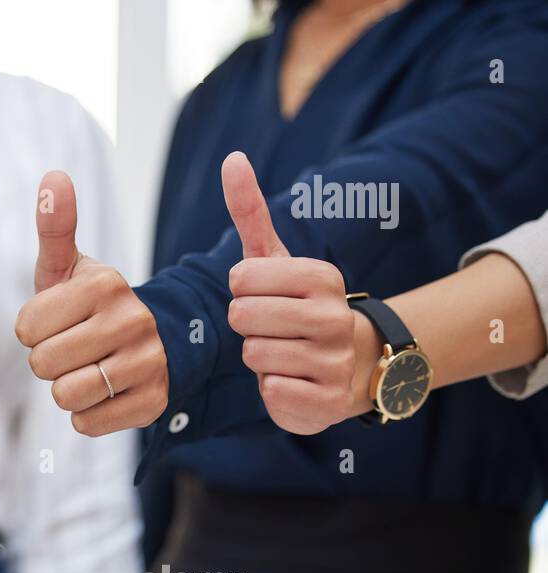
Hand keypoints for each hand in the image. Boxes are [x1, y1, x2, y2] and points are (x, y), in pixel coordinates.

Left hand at [14, 171, 167, 435]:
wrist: (155, 340)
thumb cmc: (92, 303)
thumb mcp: (69, 265)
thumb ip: (55, 226)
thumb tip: (53, 176)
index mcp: (105, 285)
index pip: (26, 328)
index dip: (32, 330)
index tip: (56, 321)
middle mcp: (131, 322)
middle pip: (44, 364)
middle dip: (47, 360)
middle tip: (71, 347)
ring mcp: (147, 364)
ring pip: (65, 396)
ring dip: (65, 389)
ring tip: (86, 368)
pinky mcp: (152, 403)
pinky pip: (86, 424)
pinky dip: (86, 414)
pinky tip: (103, 392)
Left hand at [221, 151, 368, 433]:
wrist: (352, 367)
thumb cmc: (298, 306)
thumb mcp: (276, 258)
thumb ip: (250, 211)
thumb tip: (232, 157)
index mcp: (322, 276)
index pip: (242, 278)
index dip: (243, 291)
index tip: (266, 295)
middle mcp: (335, 316)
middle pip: (243, 317)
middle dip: (247, 325)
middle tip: (272, 328)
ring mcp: (335, 361)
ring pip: (253, 355)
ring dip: (259, 358)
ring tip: (285, 353)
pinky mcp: (327, 402)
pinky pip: (271, 391)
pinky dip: (274, 389)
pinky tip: (295, 381)